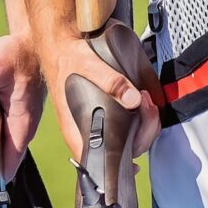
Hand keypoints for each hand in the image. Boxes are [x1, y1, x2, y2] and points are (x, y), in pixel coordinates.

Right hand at [43, 31, 159, 161]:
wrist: (61, 43)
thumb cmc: (67, 57)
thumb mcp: (87, 65)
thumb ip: (110, 81)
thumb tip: (134, 100)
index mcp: (77, 128)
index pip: (97, 161)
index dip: (119, 164)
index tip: (137, 151)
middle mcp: (87, 129)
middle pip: (120, 149)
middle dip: (142, 132)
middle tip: (147, 105)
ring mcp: (97, 120)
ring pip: (126, 137)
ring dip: (143, 122)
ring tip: (145, 99)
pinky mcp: (105, 110)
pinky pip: (125, 124)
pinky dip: (139, 117)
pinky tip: (142, 102)